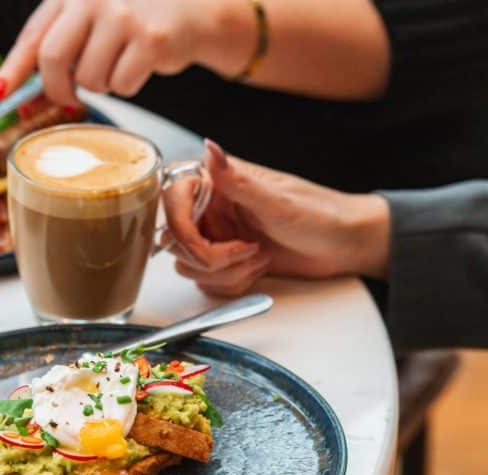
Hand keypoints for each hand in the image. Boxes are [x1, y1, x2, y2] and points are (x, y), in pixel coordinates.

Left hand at [0, 0, 252, 105]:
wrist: (197, 10)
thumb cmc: (140, 18)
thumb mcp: (94, 22)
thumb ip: (61, 50)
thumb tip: (23, 102)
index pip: (33, 36)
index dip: (11, 70)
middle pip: (54, 59)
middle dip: (58, 89)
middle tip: (69, 101)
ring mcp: (122, 15)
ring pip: (89, 78)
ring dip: (102, 85)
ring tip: (120, 64)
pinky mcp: (150, 38)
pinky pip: (121, 85)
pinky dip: (128, 86)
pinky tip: (141, 65)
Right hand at [161, 140, 390, 296]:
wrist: (345, 245)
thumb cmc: (320, 215)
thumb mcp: (276, 200)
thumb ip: (235, 178)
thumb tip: (209, 147)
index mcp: (219, 185)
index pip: (172, 202)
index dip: (182, 229)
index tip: (205, 244)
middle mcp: (212, 209)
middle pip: (175, 241)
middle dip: (209, 258)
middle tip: (245, 252)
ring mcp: (217, 236)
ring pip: (188, 266)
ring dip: (223, 273)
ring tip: (257, 260)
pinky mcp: (226, 260)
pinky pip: (206, 282)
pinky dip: (230, 284)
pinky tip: (257, 270)